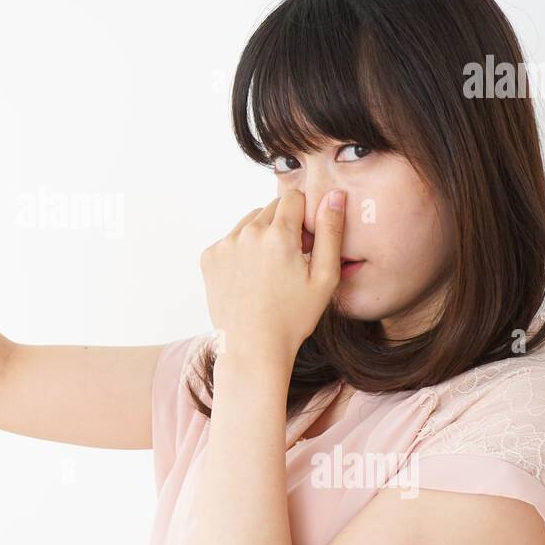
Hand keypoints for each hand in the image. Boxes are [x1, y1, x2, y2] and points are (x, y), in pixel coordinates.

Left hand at [199, 188, 346, 359]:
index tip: (305, 243)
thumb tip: (335, 195)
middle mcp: (247, 233)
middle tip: (289, 261)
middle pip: (271, 208)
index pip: (293, 198)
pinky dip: (241, 250)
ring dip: (261, 235)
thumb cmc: (293, 317)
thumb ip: (330, 231)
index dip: (304, 218)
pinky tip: (250, 278)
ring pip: (250, 222)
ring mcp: (224, 244)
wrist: (252, 348)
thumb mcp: (324, 277)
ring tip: (269, 271)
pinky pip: (231, 240)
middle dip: (283, 225)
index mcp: (278, 235)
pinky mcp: (209, 257)